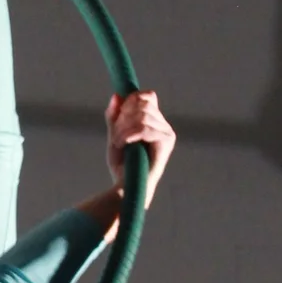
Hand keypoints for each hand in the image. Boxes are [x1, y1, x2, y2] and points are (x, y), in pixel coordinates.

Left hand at [105, 90, 174, 207]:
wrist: (127, 187)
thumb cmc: (121, 165)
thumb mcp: (114, 135)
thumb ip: (115, 116)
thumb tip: (116, 95)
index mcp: (154, 121)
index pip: (147, 96)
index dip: (131, 100)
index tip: (118, 116)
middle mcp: (163, 125)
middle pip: (142, 103)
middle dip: (123, 117)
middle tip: (116, 135)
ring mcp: (167, 133)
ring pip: (141, 116)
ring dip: (123, 128)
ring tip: (117, 142)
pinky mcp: (166, 141)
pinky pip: (144, 128)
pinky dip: (129, 134)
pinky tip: (123, 144)